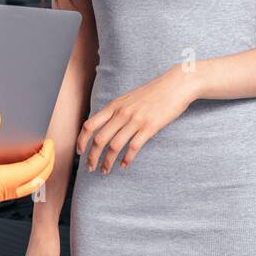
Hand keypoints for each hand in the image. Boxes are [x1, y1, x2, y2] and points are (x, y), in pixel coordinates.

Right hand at [0, 109, 54, 243]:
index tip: (49, 142)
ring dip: (29, 175)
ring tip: (28, 160)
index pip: (33, 169)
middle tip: (47, 153)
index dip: (45, 155)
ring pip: (18, 190)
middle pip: (32, 183)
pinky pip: (1, 193)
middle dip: (44, 167)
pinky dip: (11, 181)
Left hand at [76, 64, 197, 172]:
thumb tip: (104, 125)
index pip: (90, 125)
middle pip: (99, 139)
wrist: (175, 85)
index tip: (80, 152)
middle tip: (90, 167)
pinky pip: (133, 147)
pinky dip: (126, 159)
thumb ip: (116, 111)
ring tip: (105, 170)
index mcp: (114, 106)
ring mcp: (135, 120)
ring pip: (114, 146)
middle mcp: (122, 113)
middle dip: (92, 157)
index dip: (81, 140)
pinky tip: (123, 165)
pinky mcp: (150, 127)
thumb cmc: (153, 92)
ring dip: (107, 162)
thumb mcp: (129, 98)